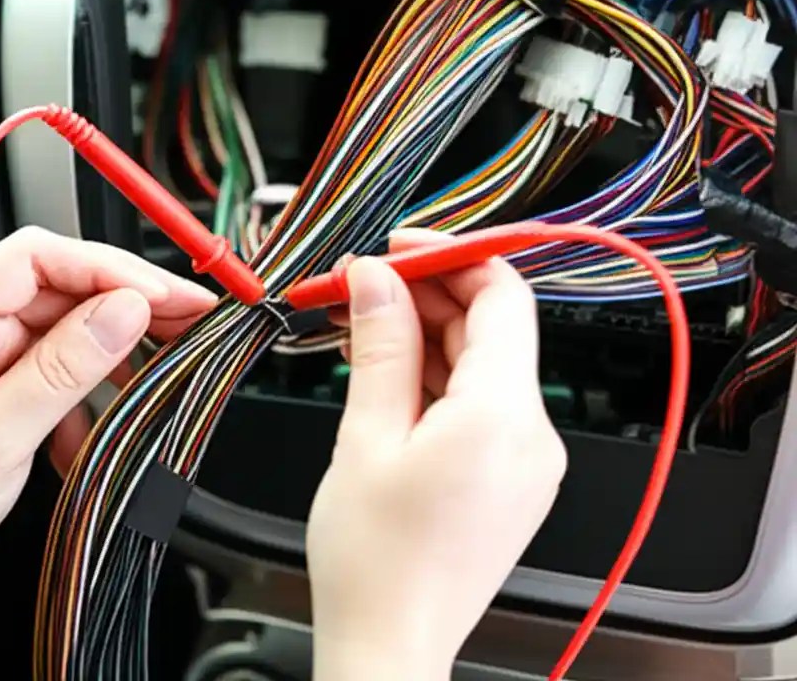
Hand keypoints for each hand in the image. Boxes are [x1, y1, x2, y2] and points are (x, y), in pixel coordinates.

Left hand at [0, 227, 216, 638]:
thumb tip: (125, 309)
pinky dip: (79, 402)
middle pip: (57, 289)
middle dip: (124, 307)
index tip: (167, 297)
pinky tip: (88, 438)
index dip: (110, 268)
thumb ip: (64, 368)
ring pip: (59, 334)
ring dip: (106, 360)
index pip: (38, 256)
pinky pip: (47, 376)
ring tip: (149, 387)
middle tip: (189, 326)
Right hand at [306, 229, 565, 679]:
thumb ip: (380, 346)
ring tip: (357, 328)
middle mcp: (532, 435)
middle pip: (492, 328)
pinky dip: (434, 380)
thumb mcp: (366, 437)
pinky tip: (383, 372)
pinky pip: (479, 406)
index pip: (501, 296)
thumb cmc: (374, 562)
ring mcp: (526, 461)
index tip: (396, 248)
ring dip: (424, 337)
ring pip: (481, 366)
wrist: (389, 644)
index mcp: (503, 417)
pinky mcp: (509, 480)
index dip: (450, 257)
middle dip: (425, 296)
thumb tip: (377, 279)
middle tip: (357, 286)